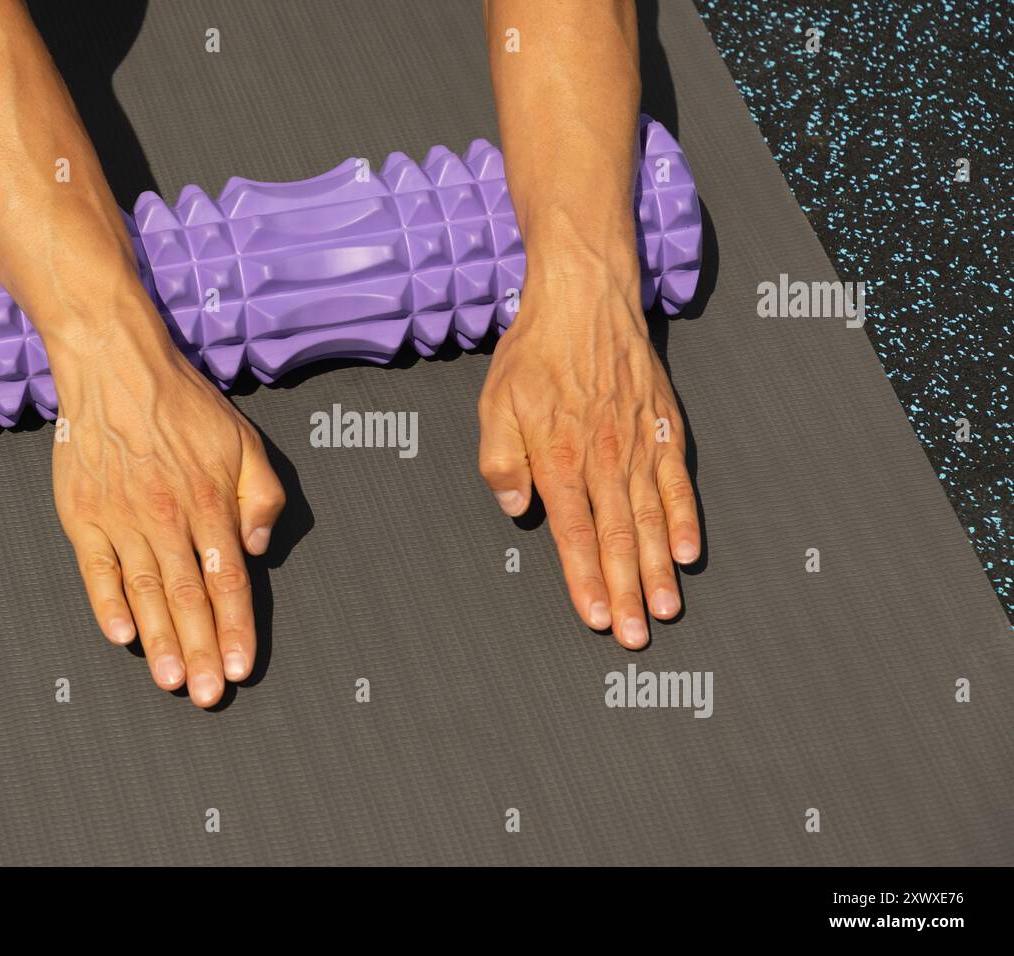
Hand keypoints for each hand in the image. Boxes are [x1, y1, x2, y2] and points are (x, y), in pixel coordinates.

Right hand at [48, 316, 285, 705]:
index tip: (240, 667)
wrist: (115, 367)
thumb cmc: (184, 406)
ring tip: (171, 681)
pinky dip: (107, 605)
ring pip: (145, 592)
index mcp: (209, 502)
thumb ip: (261, 497)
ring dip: (160, 641)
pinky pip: (96, 570)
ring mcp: (121, 518)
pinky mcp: (83, 515)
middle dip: (201, 651)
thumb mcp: (244, 441)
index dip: (235, 628)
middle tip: (208, 695)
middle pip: (189, 597)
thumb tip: (255, 549)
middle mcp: (166, 517)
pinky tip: (122, 637)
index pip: (228, 580)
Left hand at [477, 263, 700, 648]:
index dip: (586, 581)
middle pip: (618, 538)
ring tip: (667, 608)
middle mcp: (604, 457)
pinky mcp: (662, 428)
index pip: (575, 534)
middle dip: (628, 592)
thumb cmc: (535, 353)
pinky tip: (688, 552)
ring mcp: (638, 444)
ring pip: (651, 519)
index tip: (598, 619)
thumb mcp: (495, 404)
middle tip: (640, 636)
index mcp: (559, 457)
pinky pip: (677, 482)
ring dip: (658, 569)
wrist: (585, 297)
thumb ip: (500, 460)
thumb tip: (516, 508)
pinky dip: (684, 519)